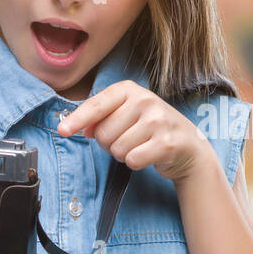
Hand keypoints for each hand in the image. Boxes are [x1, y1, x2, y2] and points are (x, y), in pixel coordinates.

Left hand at [57, 80, 213, 182]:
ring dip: (123, 154)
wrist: (189, 145)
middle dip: (109, 144)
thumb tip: (80, 128)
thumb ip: (102, 118)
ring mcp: (158, 121)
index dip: (77, 119)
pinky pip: (132, 160)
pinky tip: (147, 155)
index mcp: (131, 90)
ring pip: (117, 149)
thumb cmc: (152, 128)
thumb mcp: (127, 114)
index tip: (62, 131)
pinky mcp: (166, 143)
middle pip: (104, 133)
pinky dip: (135, 163)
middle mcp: (145, 100)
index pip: (97, 105)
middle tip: (127, 140)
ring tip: (139, 146)